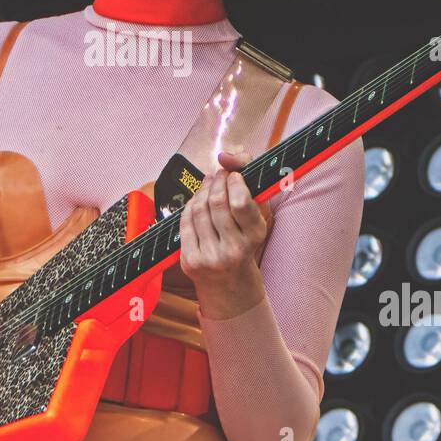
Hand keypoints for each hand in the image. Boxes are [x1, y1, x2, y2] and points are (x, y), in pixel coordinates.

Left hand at [178, 150, 269, 318]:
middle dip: (216, 181)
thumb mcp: (255, 217)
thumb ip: (248, 181)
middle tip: (219, 173)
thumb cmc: (245, 241)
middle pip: (216, 203)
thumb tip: (225, 155)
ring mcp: (210, 257)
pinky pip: (185, 222)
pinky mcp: (190, 261)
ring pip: (198, 209)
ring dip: (202, 190)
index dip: (234, 182)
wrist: (229, 284)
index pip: (240, 203)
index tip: (233, 174)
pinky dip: (190, 206)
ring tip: (208, 183)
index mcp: (255, 237)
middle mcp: (234, 250)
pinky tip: (197, 201)